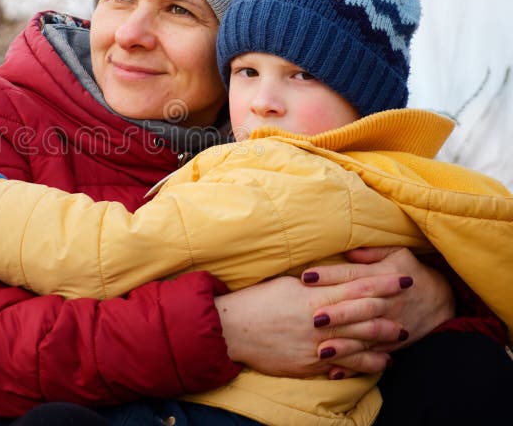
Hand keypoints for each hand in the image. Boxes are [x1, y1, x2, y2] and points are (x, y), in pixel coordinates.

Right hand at [214, 276, 400, 377]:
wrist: (231, 330)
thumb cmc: (255, 301)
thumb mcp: (285, 284)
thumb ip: (312, 283)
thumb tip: (329, 277)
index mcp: (313, 297)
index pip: (356, 287)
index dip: (383, 283)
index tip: (403, 277)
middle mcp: (318, 322)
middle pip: (363, 316)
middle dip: (390, 310)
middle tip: (410, 305)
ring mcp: (315, 345)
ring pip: (358, 343)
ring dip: (382, 339)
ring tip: (400, 334)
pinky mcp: (309, 365)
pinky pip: (343, 365)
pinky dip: (364, 364)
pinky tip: (380, 362)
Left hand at [302, 247, 454, 378]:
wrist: (441, 300)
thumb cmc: (410, 271)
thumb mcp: (397, 253)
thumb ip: (371, 251)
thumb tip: (348, 249)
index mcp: (384, 276)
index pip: (354, 275)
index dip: (330, 276)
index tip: (306, 277)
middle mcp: (387, 302)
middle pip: (361, 308)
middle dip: (339, 313)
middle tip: (314, 318)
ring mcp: (391, 326)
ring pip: (366, 337)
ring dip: (345, 345)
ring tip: (321, 350)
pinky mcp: (392, 344)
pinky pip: (372, 357)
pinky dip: (355, 365)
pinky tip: (334, 370)